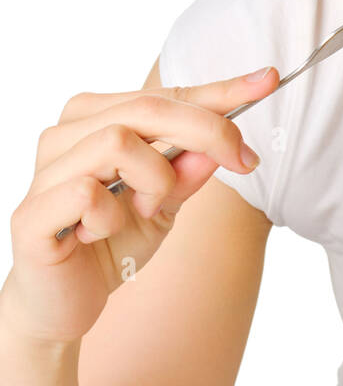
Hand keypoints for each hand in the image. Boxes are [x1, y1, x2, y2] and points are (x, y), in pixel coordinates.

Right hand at [1, 66, 279, 346]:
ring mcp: (45, 170)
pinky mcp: (31, 213)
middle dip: (207, 130)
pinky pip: (87, 192)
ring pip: (119, 141)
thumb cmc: (112, 244)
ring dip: (155, 180)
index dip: (219, 89)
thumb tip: (226, 144)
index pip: (164, 94)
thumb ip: (189, 173)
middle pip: (147, 108)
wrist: (65, 305)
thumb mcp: (166, 205)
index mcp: (95, 119)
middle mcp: (65, 133)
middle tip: (242, 161)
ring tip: (147, 211)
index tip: (268, 80)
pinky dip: (112, 216)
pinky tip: (103, 234)